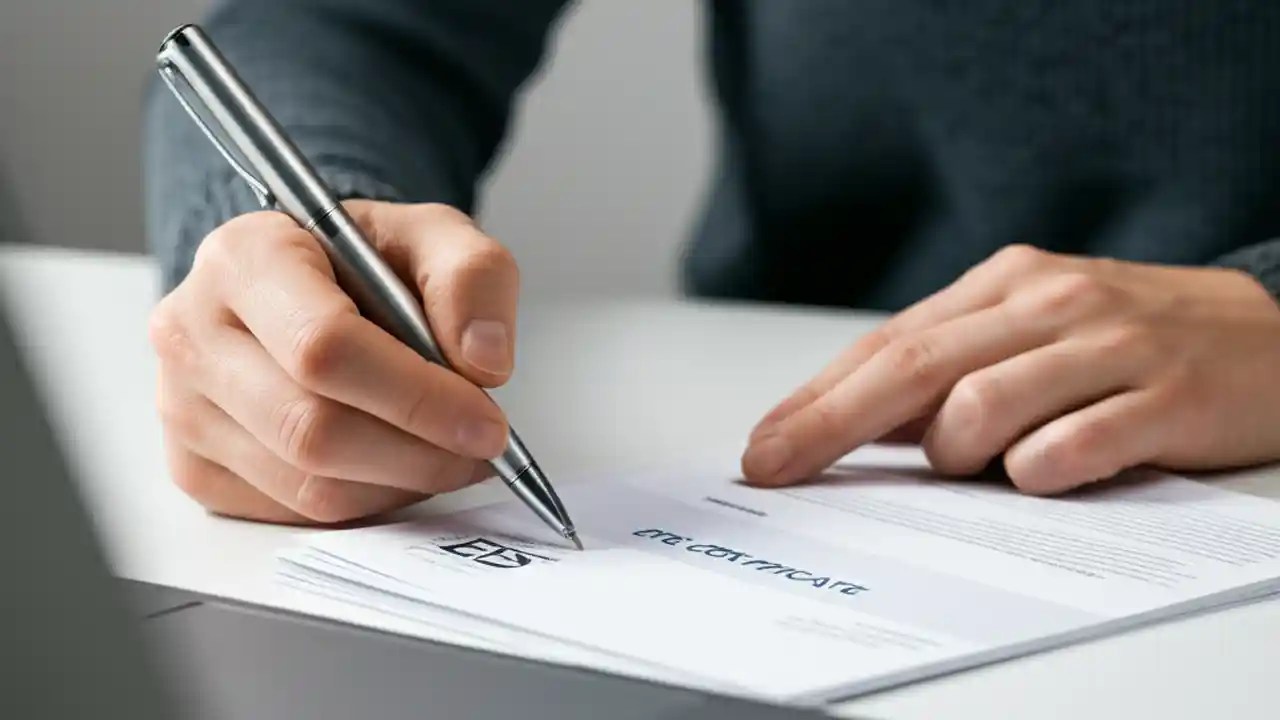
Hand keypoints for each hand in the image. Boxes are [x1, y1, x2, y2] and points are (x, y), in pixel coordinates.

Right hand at [149, 201, 518, 523]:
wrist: (313, 284)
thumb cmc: (366, 262)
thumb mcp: (434, 237)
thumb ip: (473, 277)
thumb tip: (484, 360)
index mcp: (243, 258)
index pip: (323, 346)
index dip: (416, 397)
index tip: (487, 421)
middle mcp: (192, 332)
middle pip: (311, 427)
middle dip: (418, 452)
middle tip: (484, 448)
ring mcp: (183, 407)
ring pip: (306, 483)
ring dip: (401, 481)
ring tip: (450, 452)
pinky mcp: (196, 466)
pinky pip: (294, 511)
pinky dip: (367, 500)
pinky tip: (398, 464)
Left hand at [743, 244, 1279, 493]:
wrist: (1274, 331)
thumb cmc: (1134, 340)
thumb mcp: (1034, 334)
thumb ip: (954, 370)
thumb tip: (859, 425)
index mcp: (1006, 285)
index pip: (888, 345)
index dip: (815, 399)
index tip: (764, 445)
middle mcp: (1048, 304)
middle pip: (911, 370)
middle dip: (828, 424)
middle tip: (773, 467)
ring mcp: (1108, 347)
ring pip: (981, 404)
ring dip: (954, 451)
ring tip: (976, 463)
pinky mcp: (1164, 398)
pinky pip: (1071, 446)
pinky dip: (1035, 470)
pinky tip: (1039, 472)